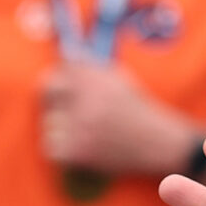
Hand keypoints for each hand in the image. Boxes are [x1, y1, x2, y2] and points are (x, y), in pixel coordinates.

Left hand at [40, 59, 198, 177]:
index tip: (65, 85)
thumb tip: (65, 53)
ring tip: (84, 131)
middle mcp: (84, 101)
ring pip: (49, 121)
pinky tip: (82, 147)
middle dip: (55, 96)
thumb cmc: (136, 108)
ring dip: (61, 126)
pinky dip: (63, 150)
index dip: (61, 76)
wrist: (157, 143)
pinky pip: (51, 147)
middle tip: (69, 107)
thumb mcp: (118, 77)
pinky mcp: (75, 152)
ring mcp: (78, 128)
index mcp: (94, 80)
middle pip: (48, 89)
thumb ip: (89, 65)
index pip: (60, 68)